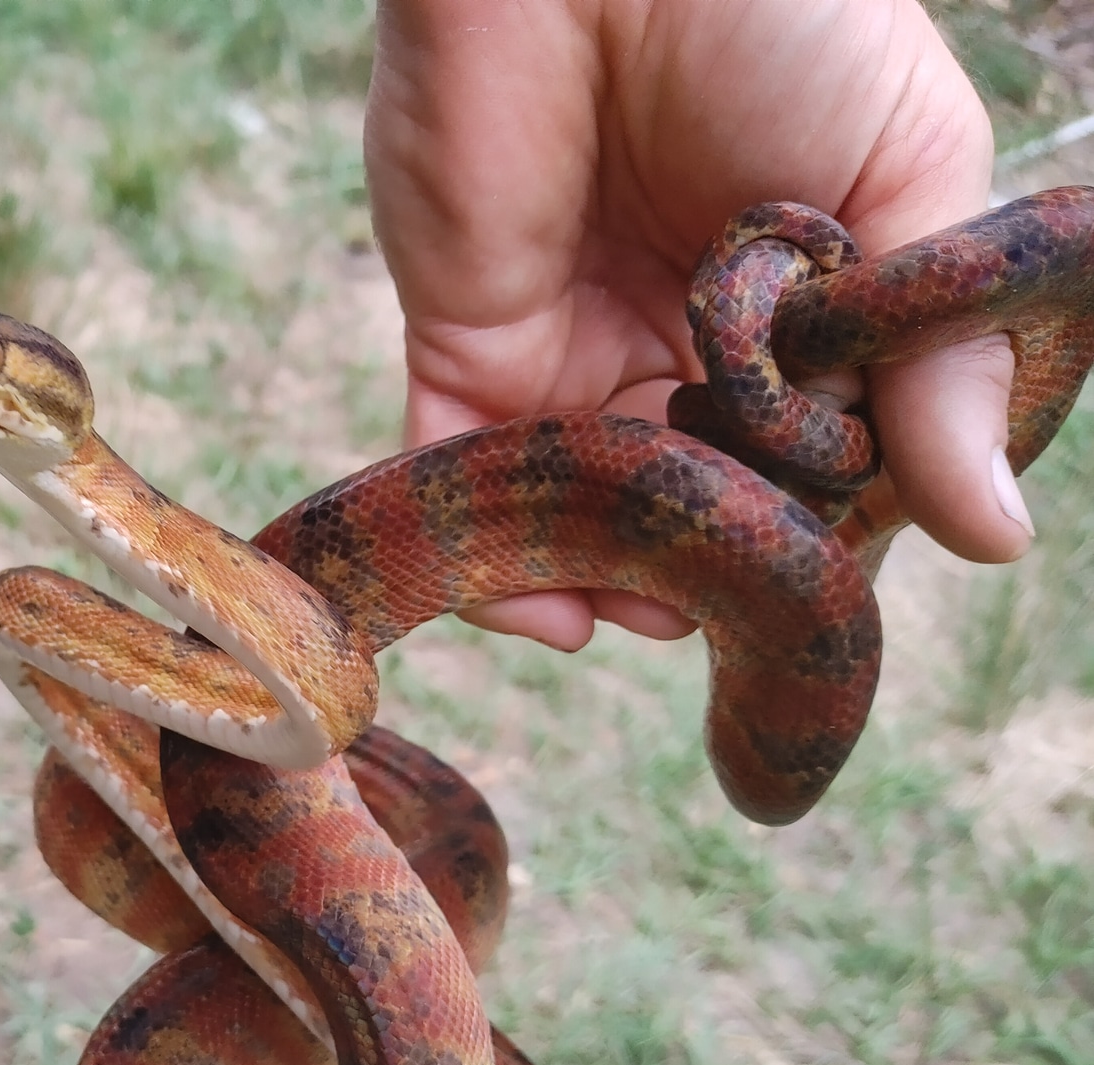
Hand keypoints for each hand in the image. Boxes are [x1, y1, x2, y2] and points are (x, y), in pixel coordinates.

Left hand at [365, 0, 1023, 650]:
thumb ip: (934, 361)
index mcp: (790, 316)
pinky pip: (466, 479)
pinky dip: (496, 565)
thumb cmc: (775, 18)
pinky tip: (553, 612)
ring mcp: (565, 355)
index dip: (817, 527)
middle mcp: (676, 350)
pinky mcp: (463, 349)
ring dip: (610, 582)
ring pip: (584, 515)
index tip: (824, 562)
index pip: (808, 467)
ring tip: (644, 606)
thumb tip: (996, 539)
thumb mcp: (905, 177)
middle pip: (693, 507)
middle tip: (729, 590)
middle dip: (711, 566)